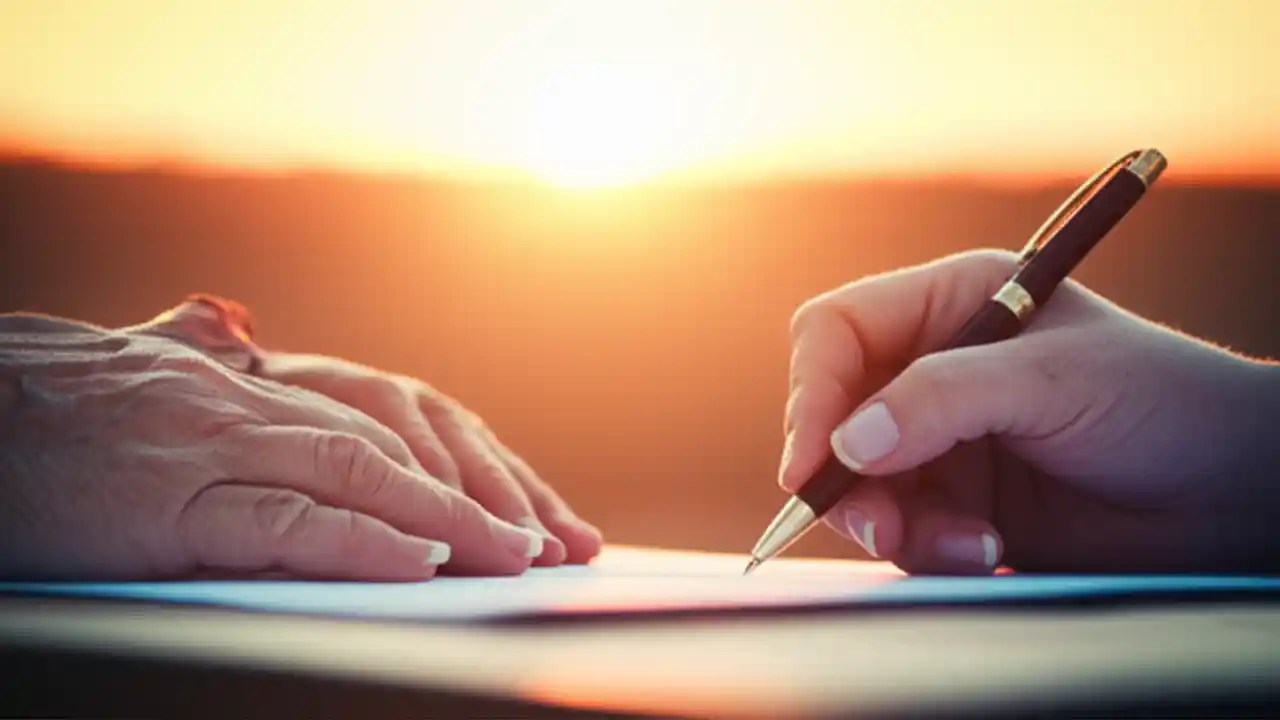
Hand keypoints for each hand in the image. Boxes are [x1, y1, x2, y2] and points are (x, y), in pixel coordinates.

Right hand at [0, 315, 544, 579]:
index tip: (517, 508)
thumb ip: (196, 347)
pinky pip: (285, 520)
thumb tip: (233, 324)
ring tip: (518, 552)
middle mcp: (245, 405)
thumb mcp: (136, 365)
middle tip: (552, 540)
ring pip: (356, 474)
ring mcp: (211, 449)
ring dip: (448, 515)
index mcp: (248, 384)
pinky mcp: (170, 503)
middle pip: (393, 443)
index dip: (456, 467)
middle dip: (479, 492)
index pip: (382, 422)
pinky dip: (361, 538)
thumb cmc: (41, 400)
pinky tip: (421, 556)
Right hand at [783, 250, 1277, 573]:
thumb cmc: (1159, 402)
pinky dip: (931, 549)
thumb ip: (940, 401)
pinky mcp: (959, 503)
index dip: (814, 391)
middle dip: (845, 474)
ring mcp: (943, 440)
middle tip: (873, 523)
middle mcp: (934, 368)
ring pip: (861, 483)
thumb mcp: (1050, 382)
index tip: (812, 460)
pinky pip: (904, 531)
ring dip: (895, 523)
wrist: (1232, 494)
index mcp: (951, 304)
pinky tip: (989, 550)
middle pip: (834, 415)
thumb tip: (845, 443)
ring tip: (963, 544)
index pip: (838, 333)